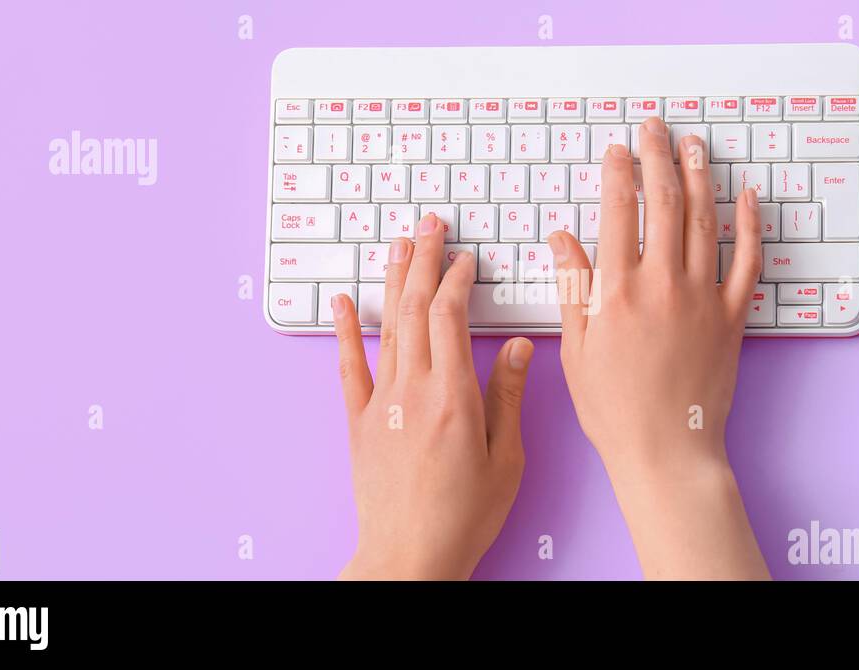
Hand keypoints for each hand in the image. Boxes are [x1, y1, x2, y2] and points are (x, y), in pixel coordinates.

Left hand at [332, 214, 533, 579]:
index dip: (456, 279)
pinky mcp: (358, 423)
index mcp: (453, 397)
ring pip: (386, 327)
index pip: (451, 317)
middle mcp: (412, 391)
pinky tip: (344, 301)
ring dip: (392, 281)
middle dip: (423, 261)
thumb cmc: (463, 516)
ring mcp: (380, 404)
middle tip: (430, 225)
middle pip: (415, 309)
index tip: (465, 258)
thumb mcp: (505, 459)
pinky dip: (345, 330)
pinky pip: (349, 367)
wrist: (408, 556)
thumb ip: (507, 397)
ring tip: (398, 244)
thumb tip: (514, 348)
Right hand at [549, 117, 768, 579]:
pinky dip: (750, 225)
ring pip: (705, 221)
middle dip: (658, 158)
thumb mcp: (576, 348)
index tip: (616, 151)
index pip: (618, 214)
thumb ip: (572, 286)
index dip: (617, 175)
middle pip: (663, 204)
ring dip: (699, 176)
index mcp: (617, 292)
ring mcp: (703, 298)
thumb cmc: (614, 409)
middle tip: (655, 128)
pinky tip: (748, 196)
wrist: (667, 451)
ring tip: (693, 145)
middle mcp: (663, 285)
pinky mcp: (732, 317)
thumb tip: (562, 239)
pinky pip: (747, 261)